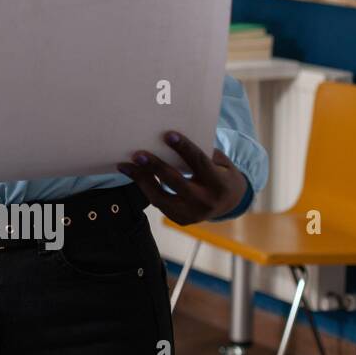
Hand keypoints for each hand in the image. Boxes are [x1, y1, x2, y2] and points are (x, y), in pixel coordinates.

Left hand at [117, 130, 248, 224]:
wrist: (230, 203)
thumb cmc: (220, 173)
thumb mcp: (220, 162)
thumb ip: (202, 152)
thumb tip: (170, 138)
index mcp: (219, 183)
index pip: (199, 163)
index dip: (184, 148)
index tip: (168, 135)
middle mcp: (206, 201)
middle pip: (176, 183)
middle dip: (155, 168)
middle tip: (138, 154)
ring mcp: (193, 214)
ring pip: (161, 198)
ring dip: (141, 180)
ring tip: (125, 166)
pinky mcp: (181, 220)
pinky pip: (159, 203)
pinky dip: (146, 188)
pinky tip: (134, 175)